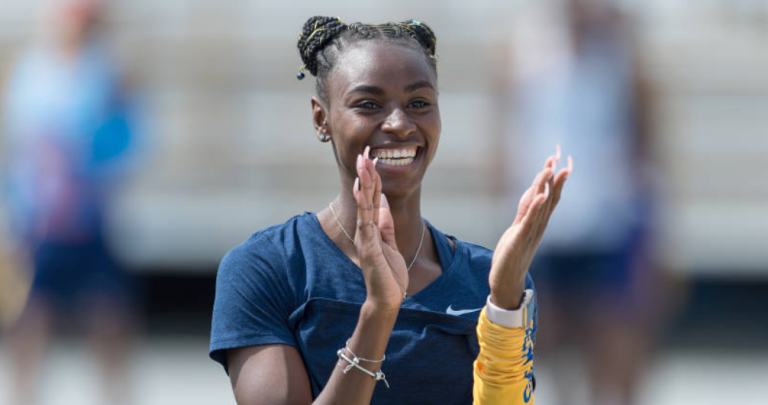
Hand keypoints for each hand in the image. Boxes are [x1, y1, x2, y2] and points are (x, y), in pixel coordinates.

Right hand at [353, 146, 408, 308]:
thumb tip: (382, 201)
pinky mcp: (369, 246)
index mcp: (372, 228)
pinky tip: (361, 190)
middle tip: (364, 151)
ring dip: (364, 182)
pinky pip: (366, 221)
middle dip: (366, 173)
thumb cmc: (388, 273)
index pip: (372, 197)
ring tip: (363, 163)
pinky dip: (363, 205)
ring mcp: (366, 237)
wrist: (387, 298)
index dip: (373, 178)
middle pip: (366, 196)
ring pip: (364, 204)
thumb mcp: (390, 243)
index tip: (371, 157)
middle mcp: (366, 230)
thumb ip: (385, 223)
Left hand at [489, 145, 572, 308]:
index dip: (556, 178)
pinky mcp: (519, 239)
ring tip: (549, 168)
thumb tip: (534, 194)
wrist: (507, 280)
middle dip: (553, 177)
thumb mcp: (519, 228)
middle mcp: (538, 225)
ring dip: (545, 186)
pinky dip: (535, 207)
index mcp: (539, 223)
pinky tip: (540, 195)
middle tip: (558, 156)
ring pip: (540, 205)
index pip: (551, 196)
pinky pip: (529, 220)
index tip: (560, 159)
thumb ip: (527, 212)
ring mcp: (530, 232)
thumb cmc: (513, 255)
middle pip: (549, 197)